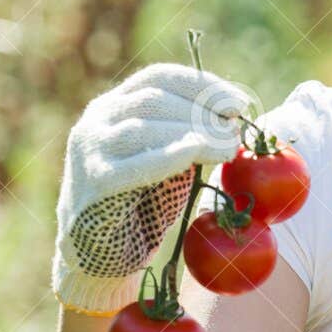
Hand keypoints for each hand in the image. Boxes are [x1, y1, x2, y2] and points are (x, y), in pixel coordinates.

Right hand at [52, 62, 248, 313]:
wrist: (97, 254)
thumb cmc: (141, 203)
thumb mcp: (166, 158)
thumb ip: (187, 134)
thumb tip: (235, 118)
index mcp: (113, 107)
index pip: (158, 77)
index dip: (202, 85)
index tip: (239, 102)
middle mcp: (96, 122)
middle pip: (154, 99)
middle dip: (202, 111)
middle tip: (235, 129)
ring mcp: (91, 151)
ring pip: (145, 126)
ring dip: (195, 133)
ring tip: (228, 147)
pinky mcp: (96, 182)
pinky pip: (136, 164)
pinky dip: (170, 155)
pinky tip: (196, 154)